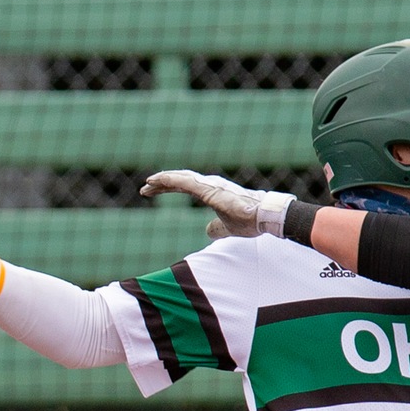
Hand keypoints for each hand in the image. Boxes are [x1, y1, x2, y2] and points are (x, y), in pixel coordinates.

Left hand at [140, 170, 295, 239]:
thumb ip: (217, 228)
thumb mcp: (228, 227)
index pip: (185, 186)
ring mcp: (210, 186)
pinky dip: (172, 180)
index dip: (168, 188)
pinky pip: (186, 183)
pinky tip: (160, 181)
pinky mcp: (210, 190)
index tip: (153, 191)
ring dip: (163, 181)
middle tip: (145, 188)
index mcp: (212, 192)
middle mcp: (210, 185)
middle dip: (162, 184)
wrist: (264, 216)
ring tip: (147, 184)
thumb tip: (208, 231)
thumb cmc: (250, 220)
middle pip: (180, 181)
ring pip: (181, 179)